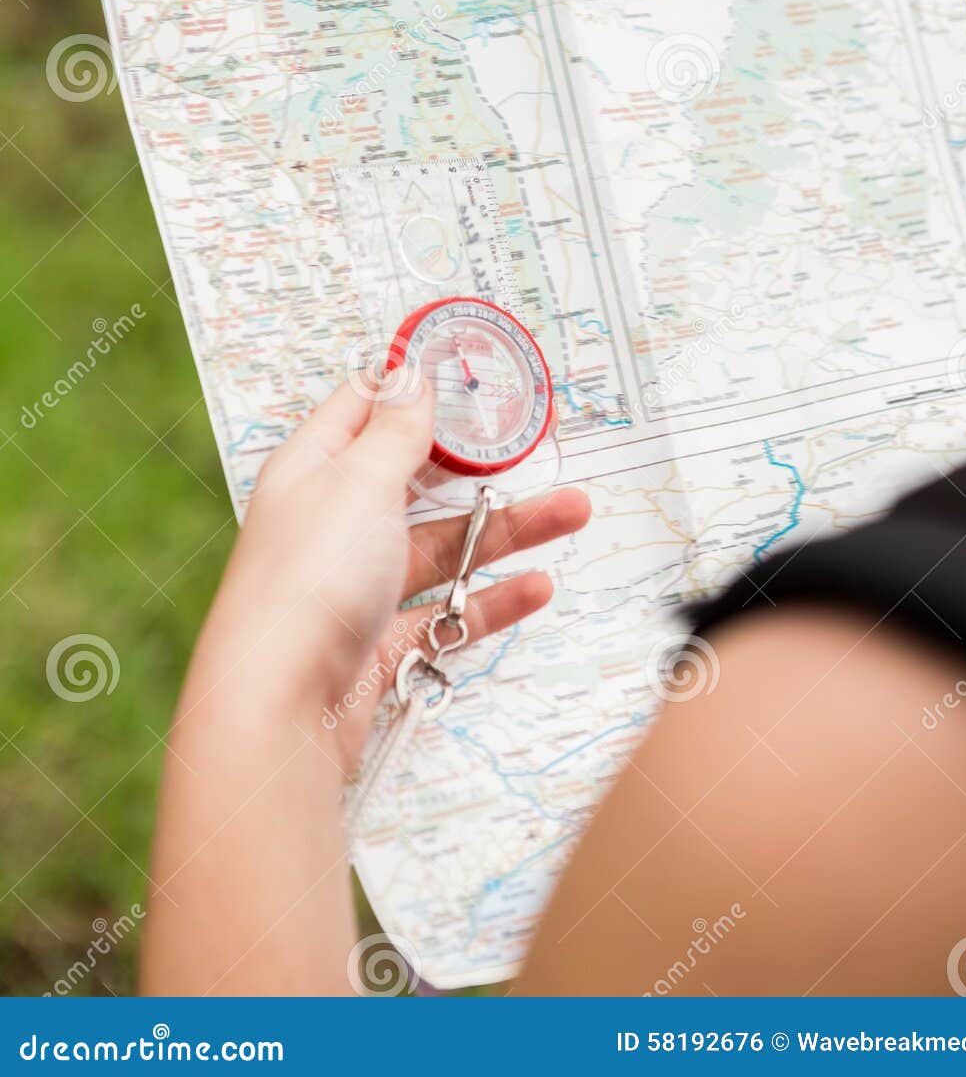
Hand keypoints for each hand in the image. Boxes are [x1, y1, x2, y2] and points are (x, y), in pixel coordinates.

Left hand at [197, 365, 590, 773]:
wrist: (279, 708)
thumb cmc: (309, 581)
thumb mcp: (360, 483)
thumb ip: (396, 432)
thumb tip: (409, 373)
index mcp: (314, 469)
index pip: (365, 408)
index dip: (415, 386)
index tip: (471, 368)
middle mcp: (333, 522)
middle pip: (416, 480)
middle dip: (480, 463)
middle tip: (539, 441)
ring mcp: (356, 585)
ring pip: (443, 546)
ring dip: (507, 530)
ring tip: (575, 511)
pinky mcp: (378, 643)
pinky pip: (446, 612)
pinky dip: (492, 600)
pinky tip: (537, 587)